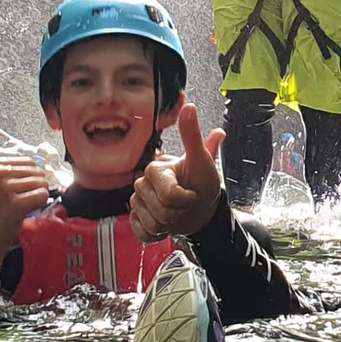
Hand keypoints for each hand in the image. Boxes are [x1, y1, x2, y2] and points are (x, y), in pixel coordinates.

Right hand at [0, 131, 50, 251]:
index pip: (29, 162)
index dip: (28, 179)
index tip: (14, 191)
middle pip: (37, 171)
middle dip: (34, 187)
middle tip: (19, 201)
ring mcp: (6, 188)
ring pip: (42, 184)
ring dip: (36, 197)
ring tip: (21, 207)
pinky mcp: (15, 203)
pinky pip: (42, 196)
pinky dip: (39, 205)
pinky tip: (25, 212)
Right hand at [130, 103, 225, 240]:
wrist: (203, 210)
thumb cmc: (203, 184)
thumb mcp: (202, 160)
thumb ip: (193, 135)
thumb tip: (189, 107)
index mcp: (156, 169)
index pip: (168, 193)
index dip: (185, 197)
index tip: (193, 192)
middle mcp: (143, 184)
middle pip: (159, 210)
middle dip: (178, 211)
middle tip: (186, 204)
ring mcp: (138, 203)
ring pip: (151, 223)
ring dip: (170, 224)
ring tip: (177, 213)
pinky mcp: (137, 220)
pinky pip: (142, 232)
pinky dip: (156, 234)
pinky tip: (165, 226)